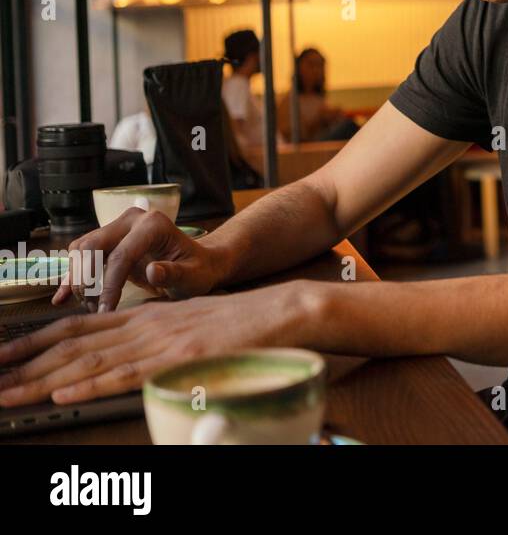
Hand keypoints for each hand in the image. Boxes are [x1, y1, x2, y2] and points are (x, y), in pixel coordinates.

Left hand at [0, 283, 308, 406]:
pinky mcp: (178, 357)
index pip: (78, 327)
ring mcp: (160, 340)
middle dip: (25, 364)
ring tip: (8, 395)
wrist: (282, 310)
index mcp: (146, 315)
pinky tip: (63, 394)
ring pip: (90, 361)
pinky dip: (90, 385)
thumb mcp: (190, 326)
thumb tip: (129, 360)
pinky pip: (126, 373)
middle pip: (73, 344)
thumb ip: (157, 340)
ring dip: (43, 381)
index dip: (36, 342)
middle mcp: (145, 324)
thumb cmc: (242, 323)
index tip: (4, 355)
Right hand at [52, 208, 226, 311]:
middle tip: (95, 308)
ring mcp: (117, 227)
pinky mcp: (108, 241)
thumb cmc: (198, 270)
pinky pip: (80, 256)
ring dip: (80, 281)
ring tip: (94, 306)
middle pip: (91, 247)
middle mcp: (132, 220)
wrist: (196, 264)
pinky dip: (72, 277)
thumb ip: (175, 274)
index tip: (105, 310)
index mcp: (154, 225)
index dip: (108, 286)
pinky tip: (64, 298)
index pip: (120, 255)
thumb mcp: (194, 277)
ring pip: (81, 251)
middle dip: (87, 281)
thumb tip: (153, 271)